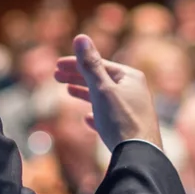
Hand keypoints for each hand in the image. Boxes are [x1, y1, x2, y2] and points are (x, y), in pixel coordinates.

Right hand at [54, 35, 160, 150]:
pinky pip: (110, 117)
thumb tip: (80, 37)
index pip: (99, 64)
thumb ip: (90, 64)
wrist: (139, 156)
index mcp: (130, 78)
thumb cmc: (121, 120)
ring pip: (104, 97)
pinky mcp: (129, 130)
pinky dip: (96, 114)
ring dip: (85, 93)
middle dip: (78, 77)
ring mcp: (133, 111)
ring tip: (68, 92)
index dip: (76, 64)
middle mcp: (134, 91)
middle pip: (101, 79)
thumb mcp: (102, 89)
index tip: (56, 66)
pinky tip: (87, 119)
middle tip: (56, 77)